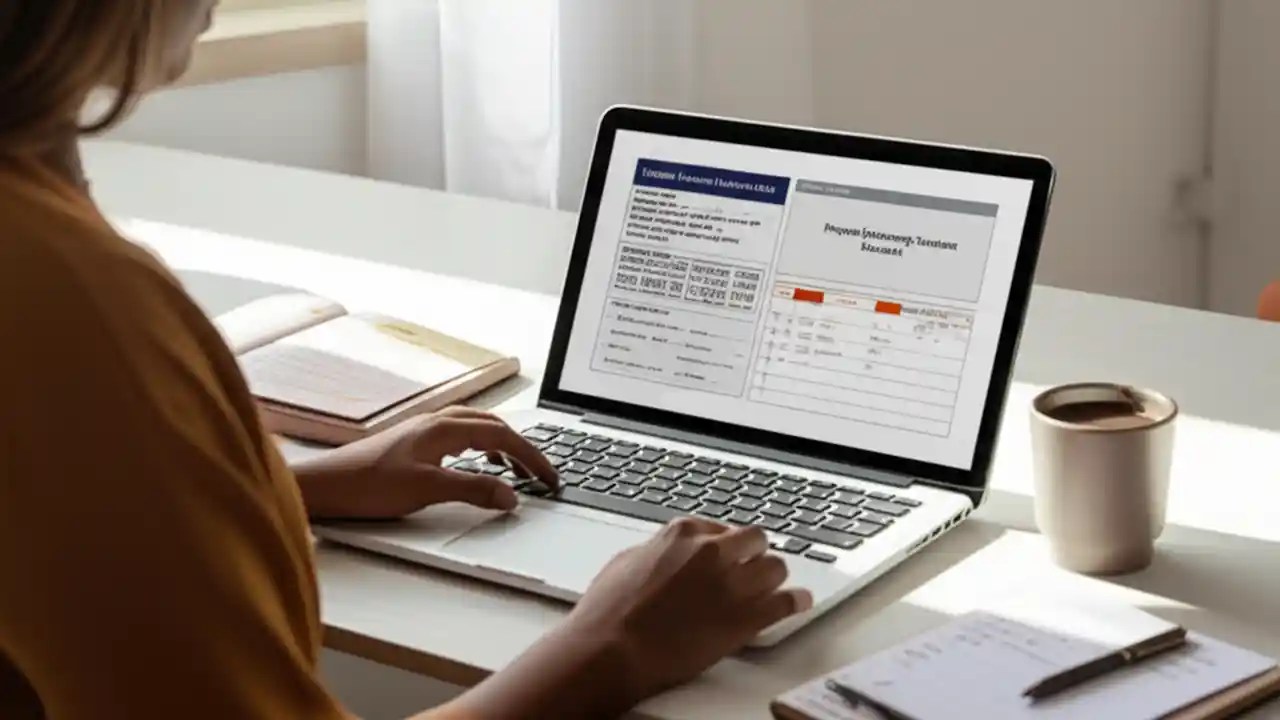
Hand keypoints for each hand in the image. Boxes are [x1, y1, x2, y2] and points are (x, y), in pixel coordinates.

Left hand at [293, 407, 557, 518]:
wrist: (326, 486)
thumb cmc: (368, 485)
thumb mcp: (427, 491)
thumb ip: (473, 490)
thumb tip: (511, 496)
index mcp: (444, 428)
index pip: (503, 435)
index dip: (532, 457)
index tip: (550, 477)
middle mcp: (437, 422)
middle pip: (495, 426)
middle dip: (523, 449)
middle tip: (542, 474)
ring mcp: (425, 430)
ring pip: (478, 429)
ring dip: (503, 446)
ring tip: (518, 469)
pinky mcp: (415, 442)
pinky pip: (461, 436)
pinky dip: (481, 447)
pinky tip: (479, 463)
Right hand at [568, 517, 813, 704]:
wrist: (612, 649)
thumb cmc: (609, 611)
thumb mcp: (627, 562)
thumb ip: (658, 551)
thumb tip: (666, 554)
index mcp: (683, 533)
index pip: (720, 528)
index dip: (725, 544)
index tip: (727, 553)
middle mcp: (713, 552)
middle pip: (755, 540)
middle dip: (753, 554)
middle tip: (751, 567)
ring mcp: (732, 584)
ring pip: (775, 567)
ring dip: (772, 577)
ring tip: (771, 587)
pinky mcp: (745, 618)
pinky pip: (787, 602)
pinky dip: (796, 602)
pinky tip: (800, 602)